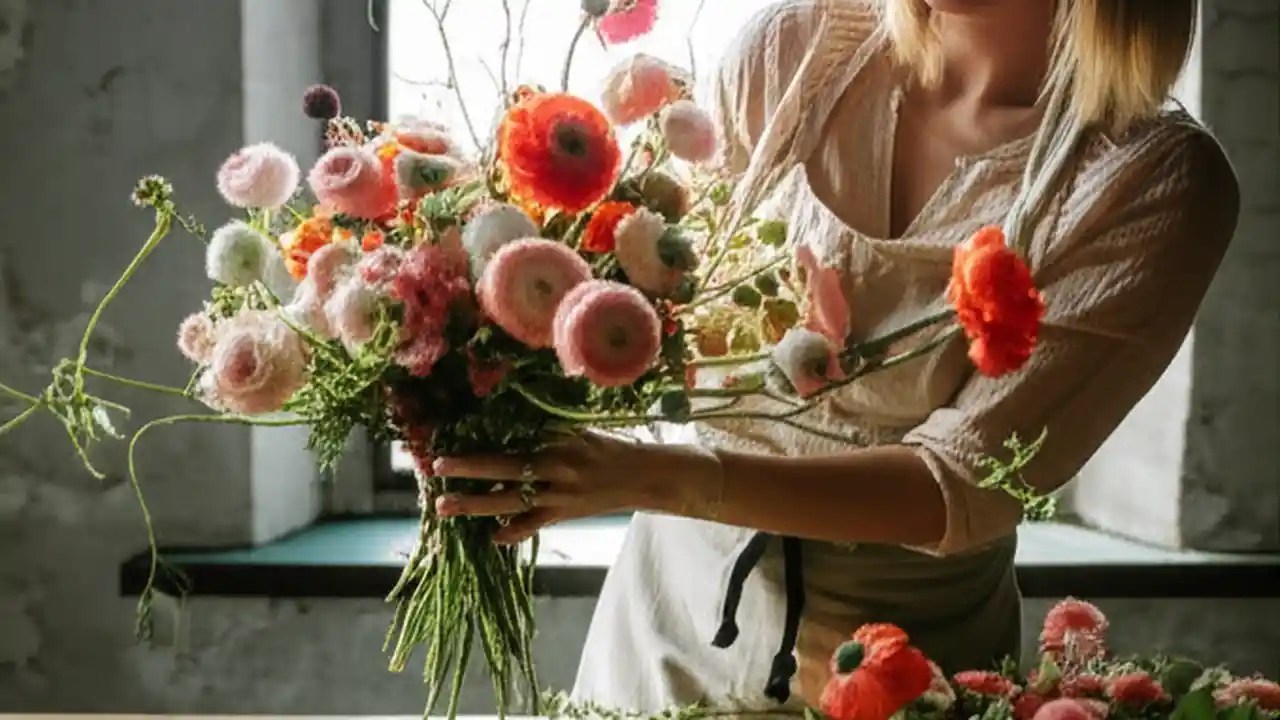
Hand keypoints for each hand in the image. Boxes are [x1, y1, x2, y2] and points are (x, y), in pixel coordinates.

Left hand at [432, 432, 721, 544]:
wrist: (643, 476)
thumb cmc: (608, 446)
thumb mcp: (578, 428)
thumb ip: (546, 428)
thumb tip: (506, 419)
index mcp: (559, 440)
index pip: (513, 437)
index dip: (484, 438)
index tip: (454, 435)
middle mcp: (556, 467)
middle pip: (505, 467)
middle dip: (469, 468)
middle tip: (438, 467)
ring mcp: (559, 495)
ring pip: (510, 500)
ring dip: (475, 503)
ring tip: (445, 506)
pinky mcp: (564, 514)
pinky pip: (533, 525)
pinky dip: (512, 532)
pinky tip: (492, 537)